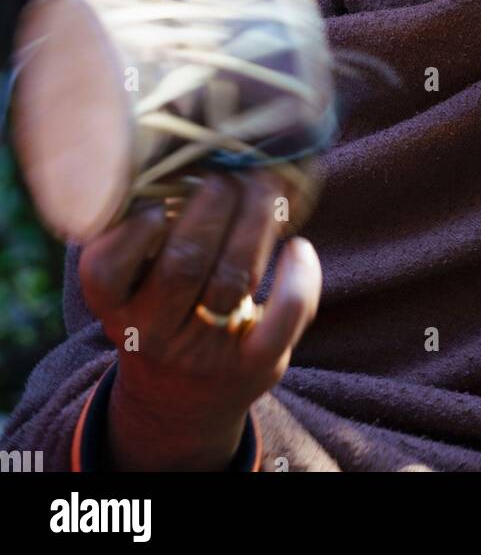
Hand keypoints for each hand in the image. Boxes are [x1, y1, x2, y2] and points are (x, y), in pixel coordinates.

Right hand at [79, 169, 320, 469]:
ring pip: (231, 281)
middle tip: (230, 168)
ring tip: (267, 186)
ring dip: (255, 222)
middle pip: (184, 263)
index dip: (135, 227)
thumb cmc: (158, 311)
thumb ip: (140, 230)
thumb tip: (175, 149)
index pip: (105, 269)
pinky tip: (300, 248)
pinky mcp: (253, 366)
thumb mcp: (131, 282)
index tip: (160, 195)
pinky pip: (280, 322)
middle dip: (213, 203)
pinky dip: (298, 282)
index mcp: (114, 305)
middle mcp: (152, 331)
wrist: (178, 406)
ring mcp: (204, 352)